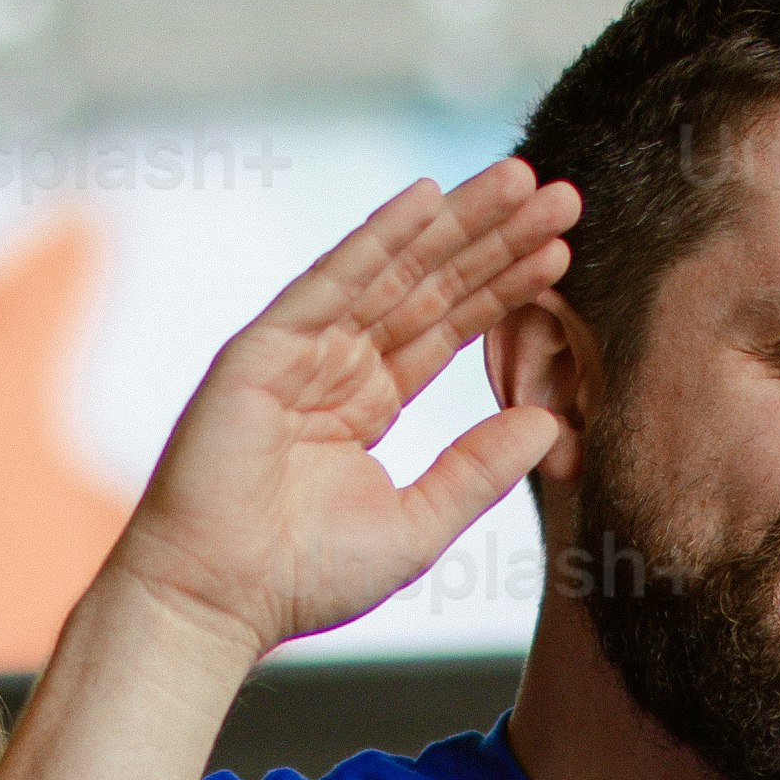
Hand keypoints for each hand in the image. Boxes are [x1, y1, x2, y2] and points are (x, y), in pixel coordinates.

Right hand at [94, 164, 577, 666]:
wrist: (216, 600)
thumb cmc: (303, 577)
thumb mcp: (418, 524)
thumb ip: (479, 470)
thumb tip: (550, 421)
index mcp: (369, 400)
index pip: (449, 326)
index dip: (504, 285)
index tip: (562, 250)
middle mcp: (337, 364)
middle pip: (430, 285)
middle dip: (494, 239)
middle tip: (562, 195)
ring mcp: (300, 350)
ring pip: (392, 272)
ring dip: (455, 221)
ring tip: (520, 178)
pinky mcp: (264, 348)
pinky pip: (332, 280)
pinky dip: (379, 236)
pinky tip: (428, 196)